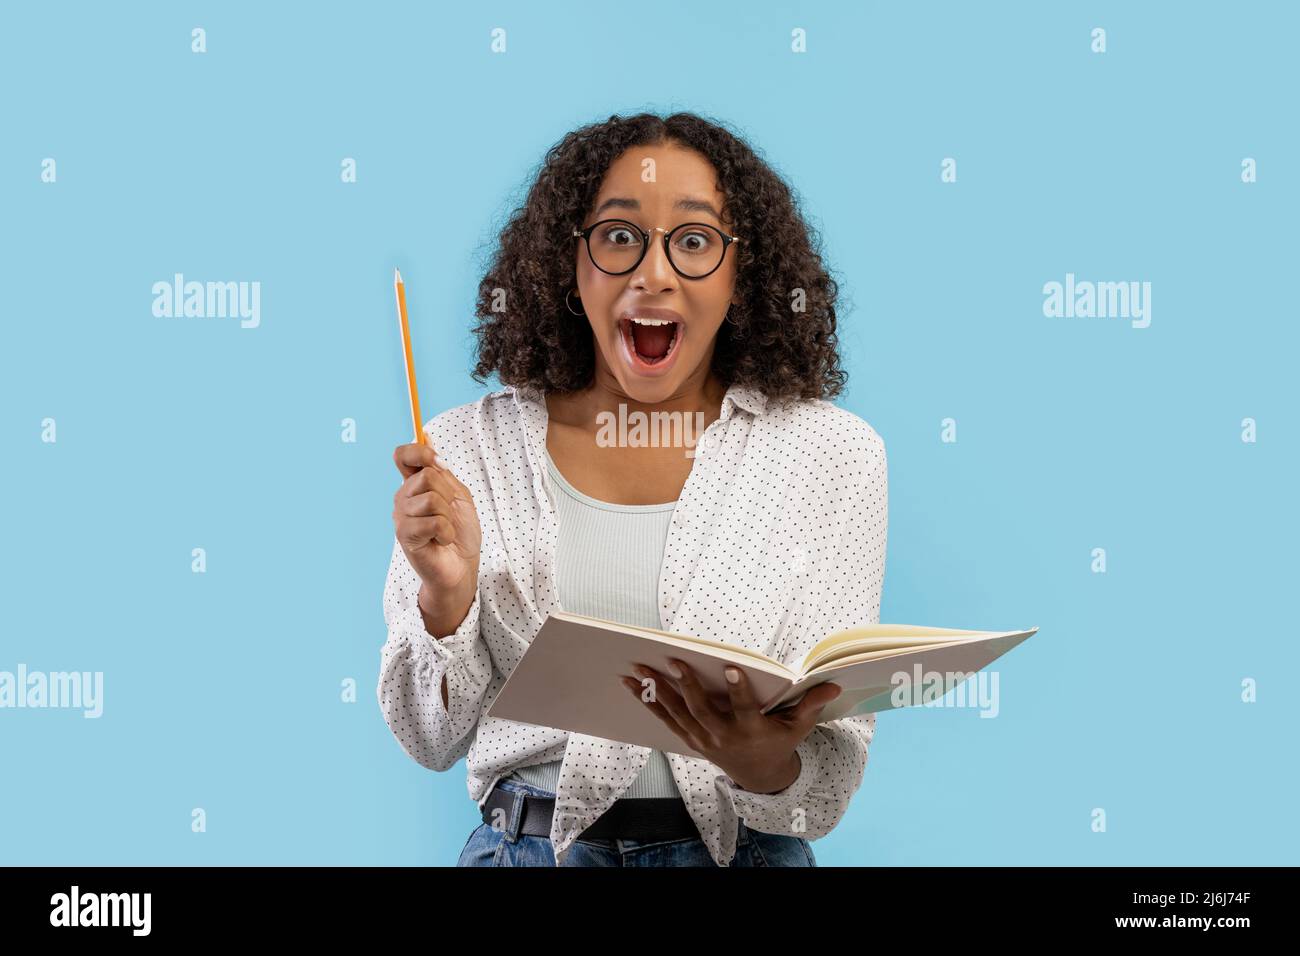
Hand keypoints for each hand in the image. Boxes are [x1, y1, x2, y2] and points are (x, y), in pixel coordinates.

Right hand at [392, 440, 481, 594]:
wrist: (461, 567)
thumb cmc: (460, 533)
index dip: (421, 452)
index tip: (438, 462)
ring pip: (432, 499)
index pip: (403, 454)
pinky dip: (447, 532)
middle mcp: (403, 498)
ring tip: (445, 530)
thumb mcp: (458, 496)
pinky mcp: (405, 535)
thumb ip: (442, 472)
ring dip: (449, 516)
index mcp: (414, 485)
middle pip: (427, 475)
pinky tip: (442, 540)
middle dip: (448, 494)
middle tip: (450, 514)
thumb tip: (427, 440)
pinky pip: (435, 521)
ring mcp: (401, 516)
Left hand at [620, 659, 842, 794]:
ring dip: (655, 691)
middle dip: (686, 685)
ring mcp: (703, 739)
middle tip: (672, 661)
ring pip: (677, 714)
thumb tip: (834, 685)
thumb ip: (810, 705)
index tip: (731, 668)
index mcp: (751, 730)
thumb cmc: (778, 742)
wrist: (759, 776)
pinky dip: (648, 703)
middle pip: (702, 709)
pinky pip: (666, 720)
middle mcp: (723, 736)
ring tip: (637, 670)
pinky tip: (633, 686)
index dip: (739, 690)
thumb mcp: (797, 727)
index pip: (744, 708)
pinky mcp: (690, 739)